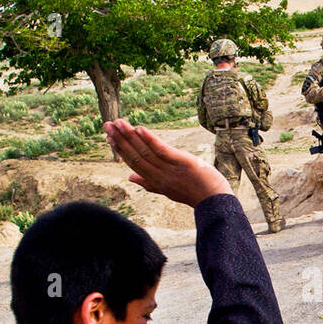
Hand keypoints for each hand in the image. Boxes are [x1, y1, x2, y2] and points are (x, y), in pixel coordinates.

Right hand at [104, 119, 230, 206]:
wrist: (215, 201)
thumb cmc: (193, 193)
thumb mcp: (167, 190)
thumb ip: (148, 184)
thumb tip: (129, 177)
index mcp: (154, 182)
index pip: (132, 163)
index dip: (120, 149)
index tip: (109, 137)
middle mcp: (159, 176)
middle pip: (135, 156)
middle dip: (120, 140)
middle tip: (107, 125)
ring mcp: (169, 170)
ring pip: (145, 152)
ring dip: (130, 136)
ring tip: (119, 122)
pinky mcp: (182, 162)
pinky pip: (162, 150)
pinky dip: (150, 139)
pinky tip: (140, 129)